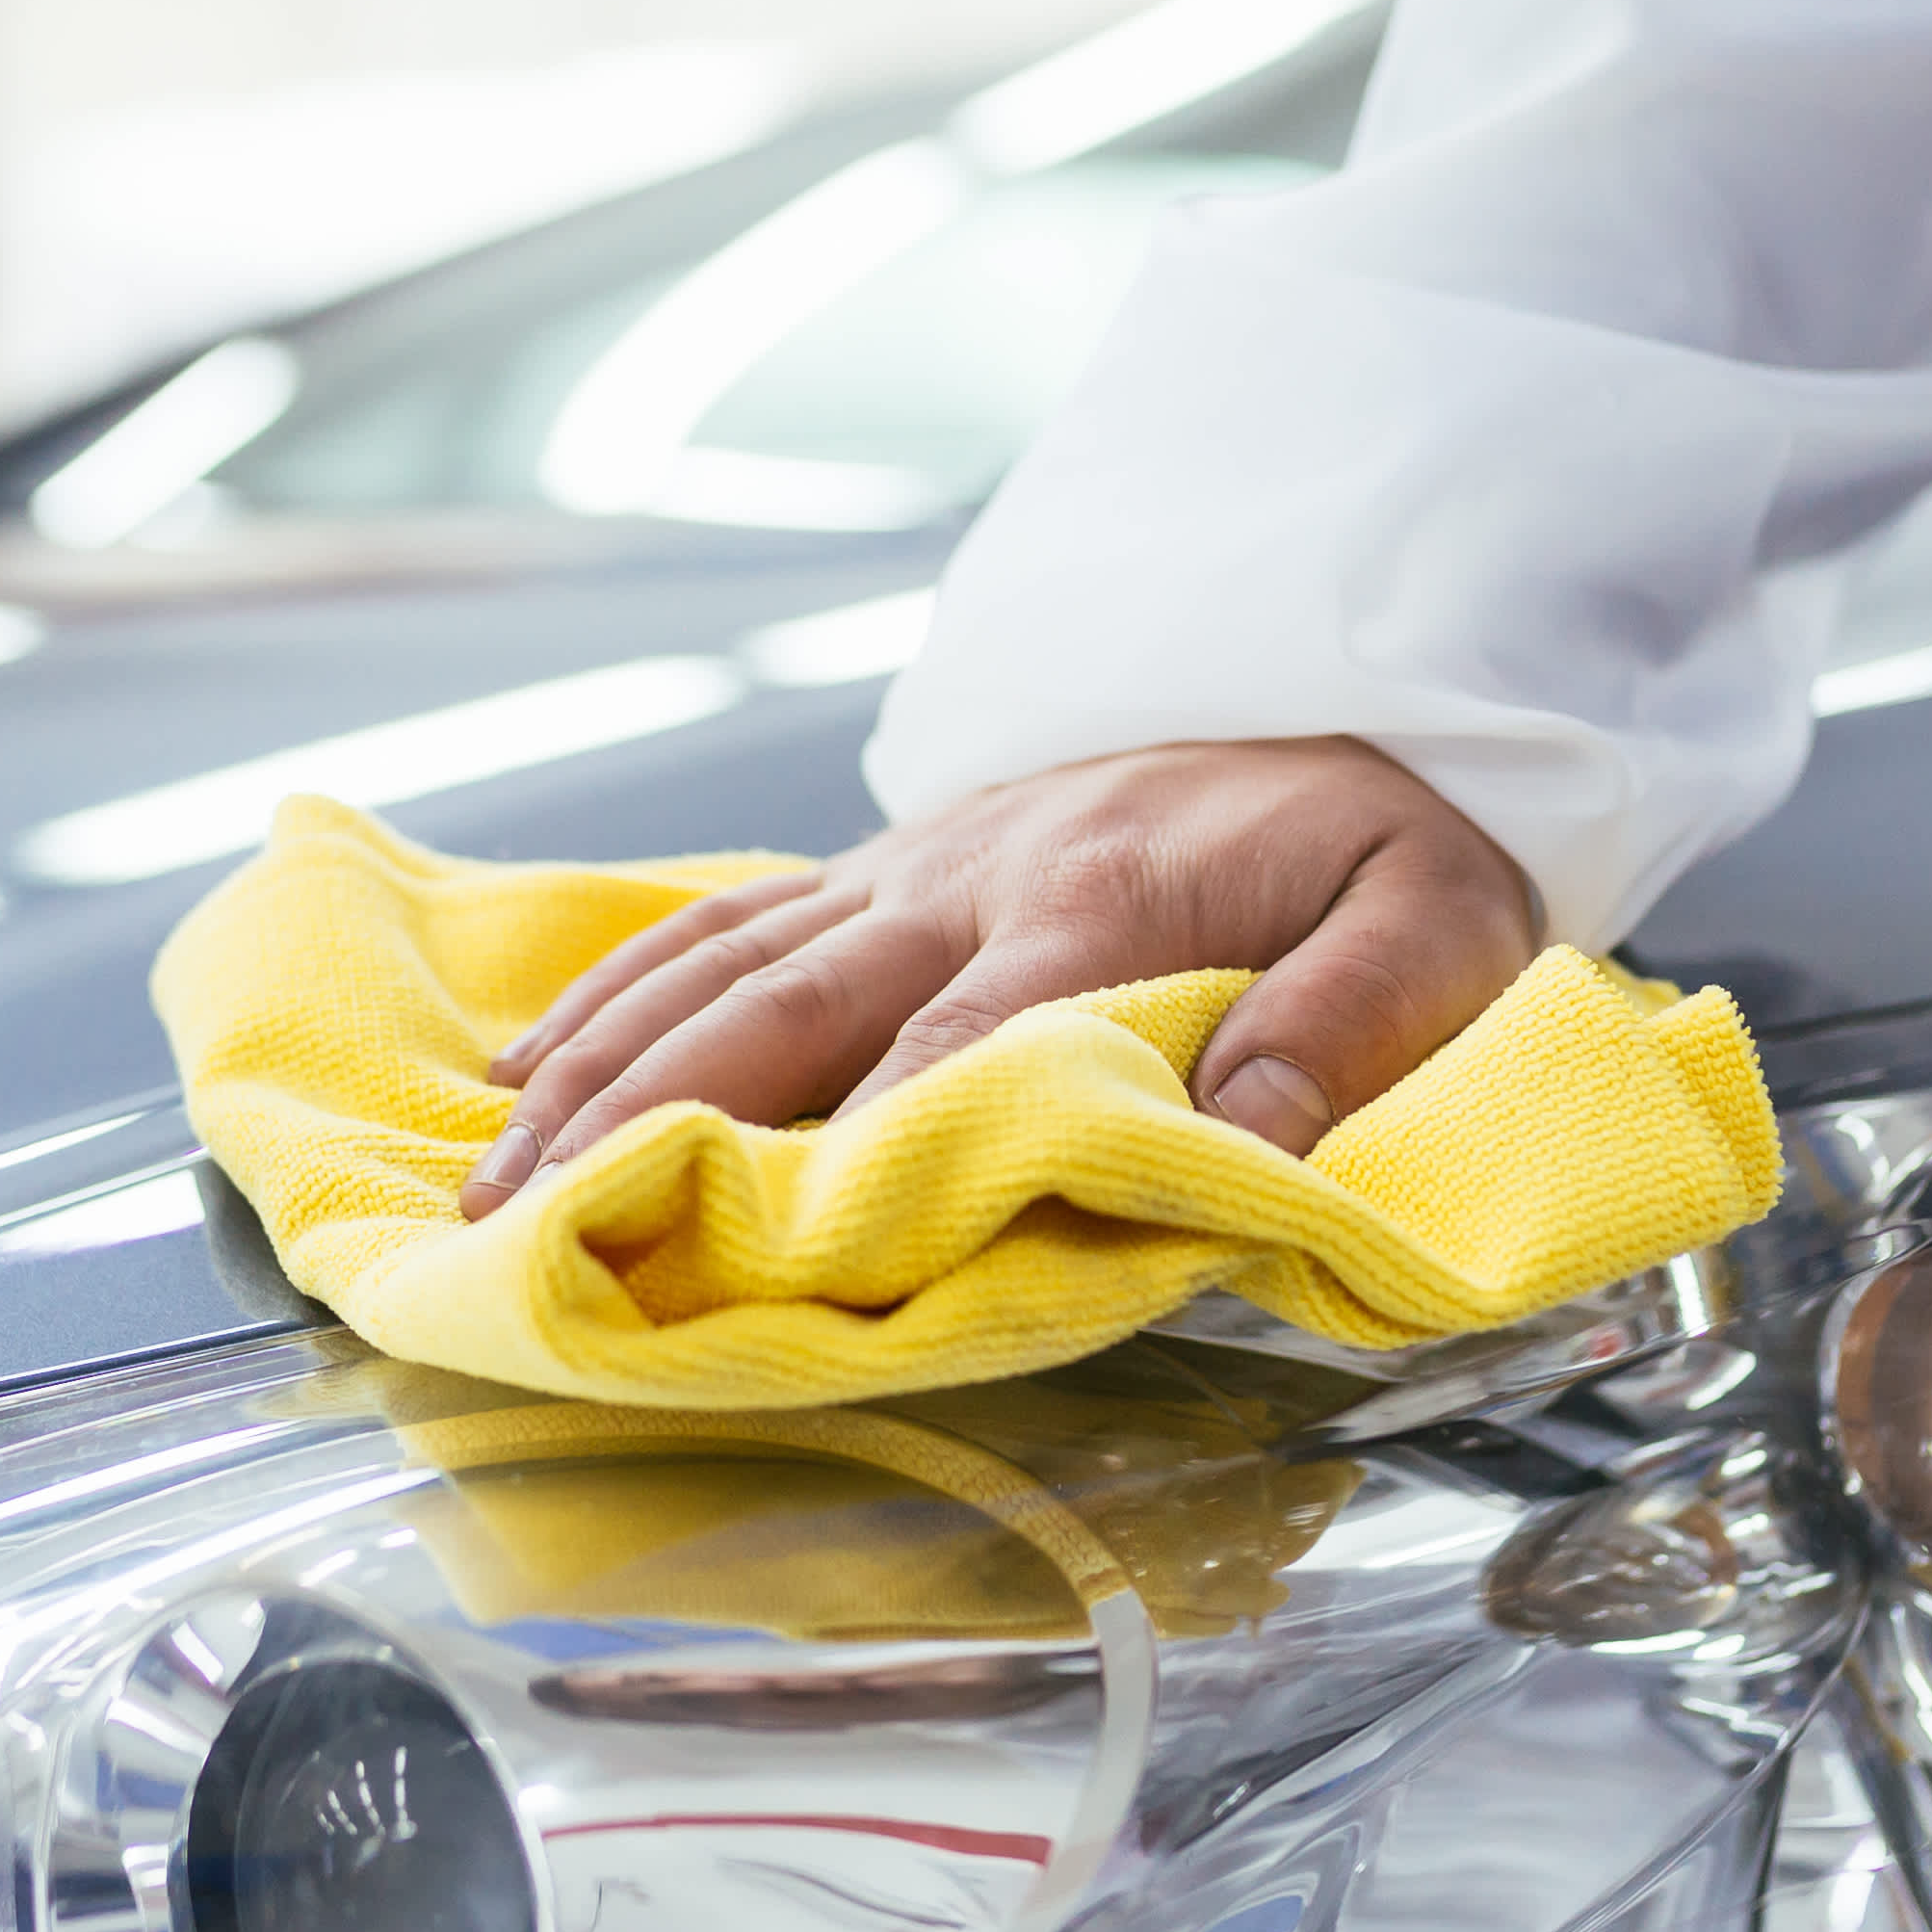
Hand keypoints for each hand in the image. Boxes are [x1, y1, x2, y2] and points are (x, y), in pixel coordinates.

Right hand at [460, 738, 1540, 1216]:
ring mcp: (918, 865)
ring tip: (491, 1170)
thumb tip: (1238, 1133)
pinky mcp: (897, 863)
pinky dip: (623, 987)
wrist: (1378, 676)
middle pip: (780, 1006)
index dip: (855, 1158)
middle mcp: (976, 878)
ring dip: (595, 1065)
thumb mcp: (1439, 924)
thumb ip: (1349, 1027)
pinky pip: (731, 919)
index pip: (954, 1051)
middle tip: (533, 1226)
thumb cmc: (1404, 833)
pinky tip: (534, 1056)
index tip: (752, 1254)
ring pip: (723, 962)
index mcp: (1101, 904)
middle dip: (644, 1118)